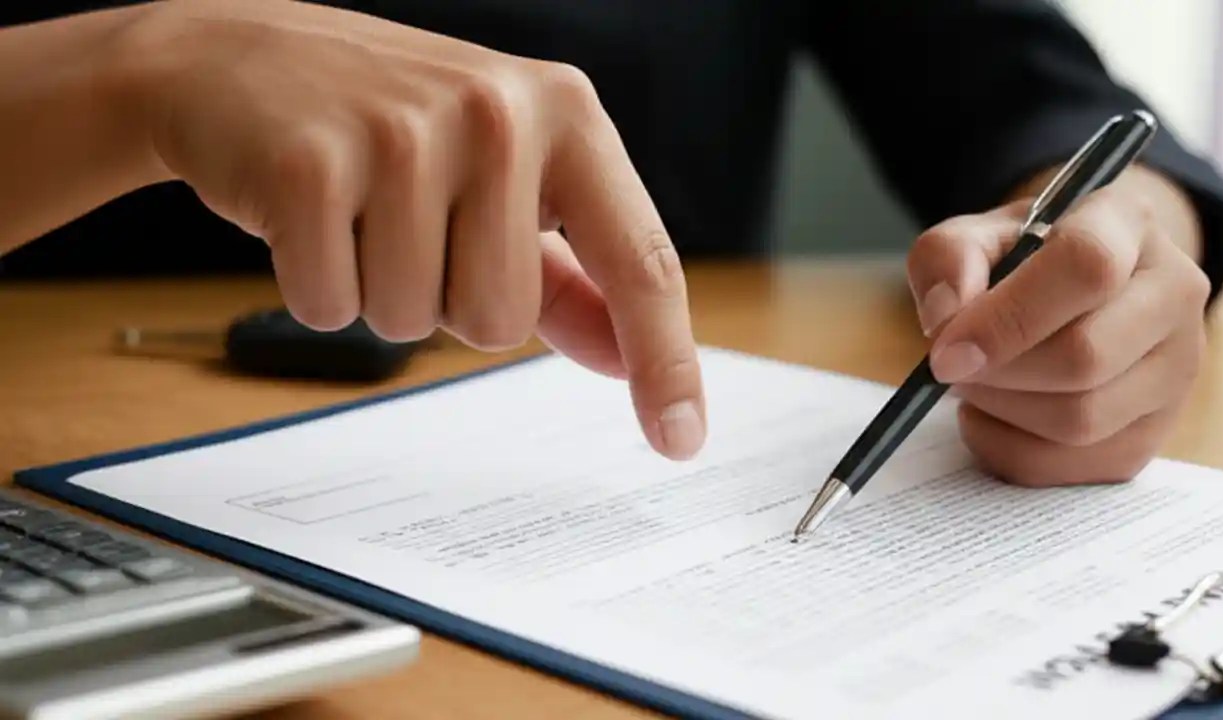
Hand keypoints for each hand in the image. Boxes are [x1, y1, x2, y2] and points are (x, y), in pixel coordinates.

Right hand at [107, 0, 704, 458]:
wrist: (233, 61)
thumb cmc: (388, 124)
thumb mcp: (503, 177)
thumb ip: (573, 275)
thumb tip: (626, 357)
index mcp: (565, 114)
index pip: (639, 261)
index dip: (664, 361)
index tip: (681, 439)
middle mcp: (498, 113)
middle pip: (502, 322)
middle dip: (451, 300)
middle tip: (412, 222)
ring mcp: (402, 134)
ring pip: (414, 323)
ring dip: (381, 289)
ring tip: (359, 209)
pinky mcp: (310, 164)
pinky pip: (332, 307)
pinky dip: (316, 284)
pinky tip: (308, 212)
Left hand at [905, 166, 1210, 485]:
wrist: (1070, 289)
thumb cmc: (1018, 260)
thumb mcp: (973, 236)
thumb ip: (948, 258)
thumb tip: (947, 316)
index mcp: (1128, 224)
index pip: (1088, 267)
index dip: (1008, 318)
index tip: (946, 350)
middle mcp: (1173, 293)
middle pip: (1085, 358)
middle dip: (997, 373)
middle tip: (951, 365)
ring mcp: (1175, 370)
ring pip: (1080, 420)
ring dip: (1001, 411)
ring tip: (974, 382)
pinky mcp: (1152, 434)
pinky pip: (1069, 468)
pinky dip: (1006, 449)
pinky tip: (991, 415)